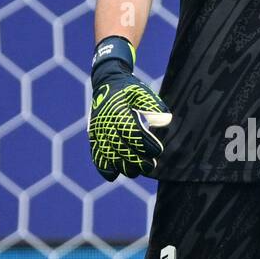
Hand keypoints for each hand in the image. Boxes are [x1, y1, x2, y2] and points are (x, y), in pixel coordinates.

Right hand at [88, 36, 172, 180]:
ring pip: (108, 156)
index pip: (131, 131)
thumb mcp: (142, 92)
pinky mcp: (93, 139)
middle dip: (136, 160)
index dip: (144, 144)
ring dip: (123, 167)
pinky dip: (104, 168)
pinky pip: (96, 157)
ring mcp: (97, 132)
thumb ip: (154, 105)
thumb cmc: (129, 90)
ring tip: (138, 170)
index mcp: (117, 110)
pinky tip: (115, 174)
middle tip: (151, 166)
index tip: (157, 151)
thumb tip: (166, 120)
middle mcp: (105, 122)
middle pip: (119, 147)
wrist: (107, 84)